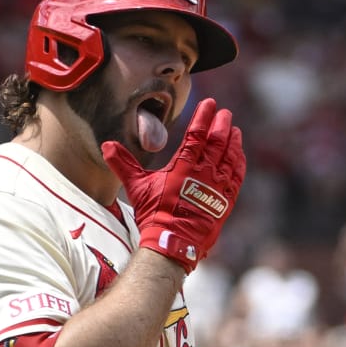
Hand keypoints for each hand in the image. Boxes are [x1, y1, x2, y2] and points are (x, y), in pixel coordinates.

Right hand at [101, 98, 243, 272]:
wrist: (172, 243)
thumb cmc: (154, 214)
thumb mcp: (136, 187)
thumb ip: (123, 164)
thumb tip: (106, 145)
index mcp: (183, 166)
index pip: (197, 134)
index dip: (203, 117)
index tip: (209, 104)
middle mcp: (204, 173)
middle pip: (217, 142)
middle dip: (221, 124)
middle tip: (224, 112)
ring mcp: (217, 187)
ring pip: (229, 157)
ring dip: (232, 141)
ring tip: (234, 129)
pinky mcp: (225, 201)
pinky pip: (236, 177)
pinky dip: (239, 163)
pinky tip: (239, 154)